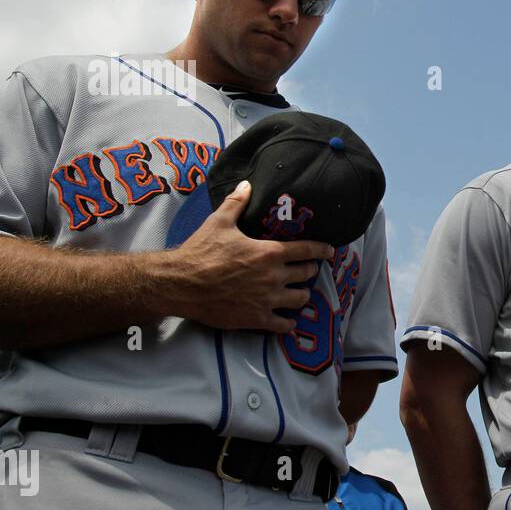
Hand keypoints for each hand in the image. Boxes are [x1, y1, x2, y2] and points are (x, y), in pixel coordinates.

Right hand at [160, 180, 333, 333]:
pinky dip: (288, 324)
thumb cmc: (201, 251)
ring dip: (302, 296)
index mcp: (269, 253)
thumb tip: (247, 184)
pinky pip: (282, 325)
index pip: (306, 250)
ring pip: (300, 300)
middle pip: (306, 274)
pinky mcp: (256, 319)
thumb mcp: (219, 222)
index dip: (322, 250)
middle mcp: (274, 277)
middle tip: (306, 270)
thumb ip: (237, 203)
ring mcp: (267, 299)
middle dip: (309, 271)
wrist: (181, 283)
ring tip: (298, 293)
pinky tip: (288, 323)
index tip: (330, 251)